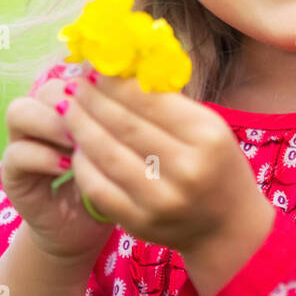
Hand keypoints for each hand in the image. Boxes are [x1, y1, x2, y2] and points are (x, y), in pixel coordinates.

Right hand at [0, 76, 114, 267]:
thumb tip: (142, 89)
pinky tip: (68, 167)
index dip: (93, 82)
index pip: (75, 75)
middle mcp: (42, 117)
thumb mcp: (122, 151)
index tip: (119, 96)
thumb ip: (124, 123)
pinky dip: (43, 157)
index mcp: (71, 105)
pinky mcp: (12, 174)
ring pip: (20, 112)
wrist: (84, 231)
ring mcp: (22, 142)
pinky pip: (17, 153)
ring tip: (78, 142)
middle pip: (46, 88)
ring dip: (51, 123)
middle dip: (73, 101)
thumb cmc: (111, 184)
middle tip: (98, 120)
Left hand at [58, 66, 272, 257]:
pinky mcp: (140, 222)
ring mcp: (161, 200)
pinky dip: (83, 163)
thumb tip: (118, 71)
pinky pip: (99, 187)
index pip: (150, 101)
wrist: (228, 227)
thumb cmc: (216, 165)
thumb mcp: (208, 127)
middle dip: (93, 100)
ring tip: (67, 108)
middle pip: (125, 125)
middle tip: (74, 83)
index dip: (116, 82)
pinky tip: (76, 146)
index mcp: (207, 136)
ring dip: (80, 126)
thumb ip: (168, 102)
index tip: (95, 67)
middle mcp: (187, 169)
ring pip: (107, 154)